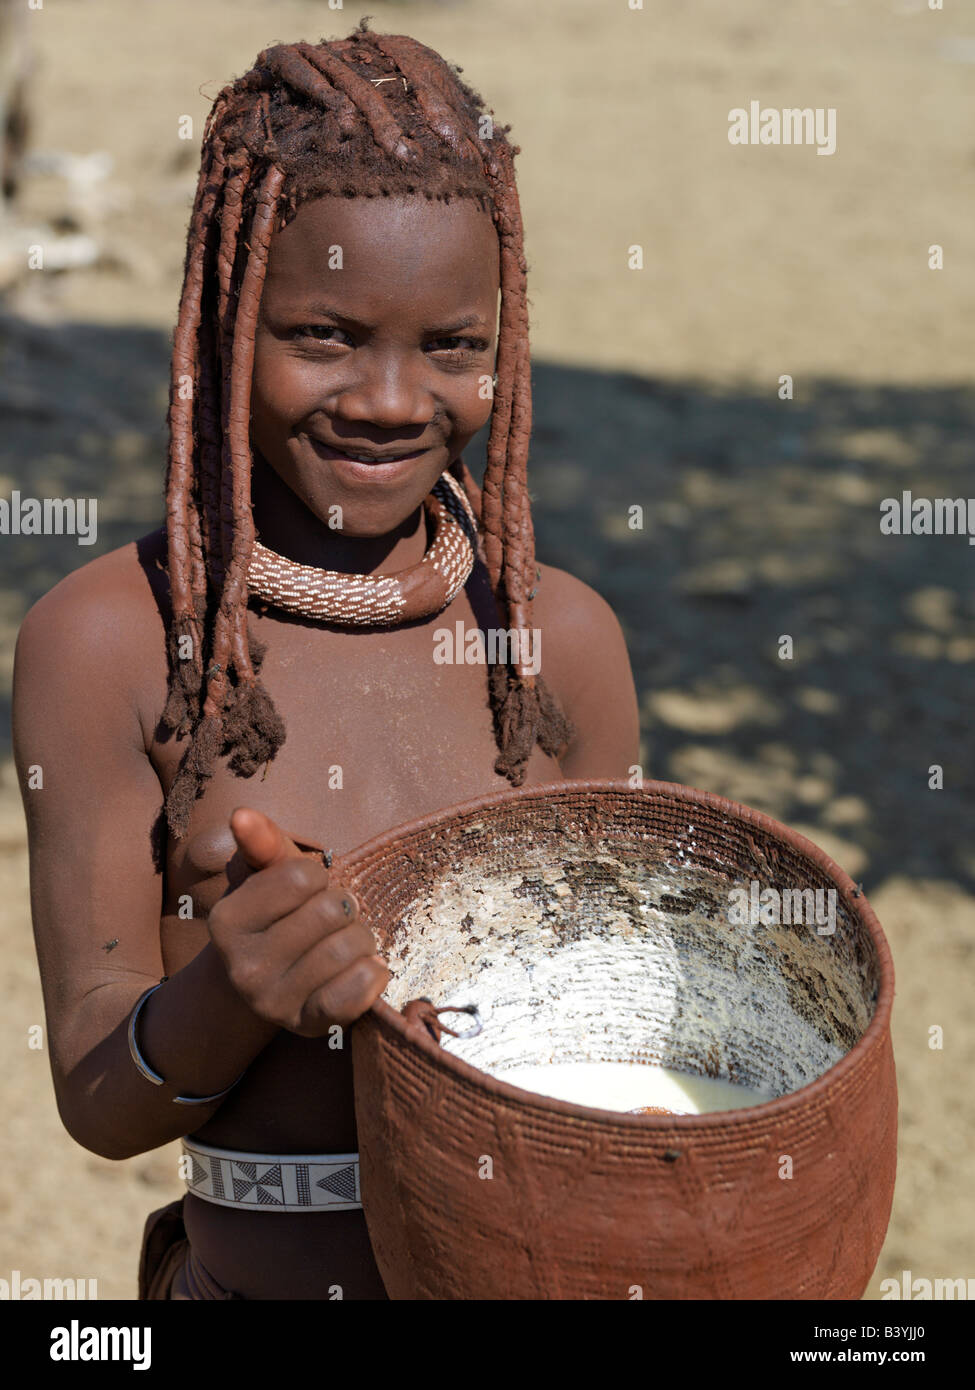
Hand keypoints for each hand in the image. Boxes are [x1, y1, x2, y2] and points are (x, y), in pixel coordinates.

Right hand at [207, 807, 389, 1036]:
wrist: (266, 985)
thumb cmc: (277, 917)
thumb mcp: (267, 878)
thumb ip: (262, 844)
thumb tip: (241, 814)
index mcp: (227, 921)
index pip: (301, 876)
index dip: (317, 877)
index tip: (308, 891)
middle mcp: (242, 967)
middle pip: (331, 910)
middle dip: (344, 907)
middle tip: (333, 919)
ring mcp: (274, 1001)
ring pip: (350, 947)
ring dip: (362, 939)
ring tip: (345, 943)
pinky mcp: (308, 1026)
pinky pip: (361, 989)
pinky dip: (374, 973)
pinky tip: (362, 969)